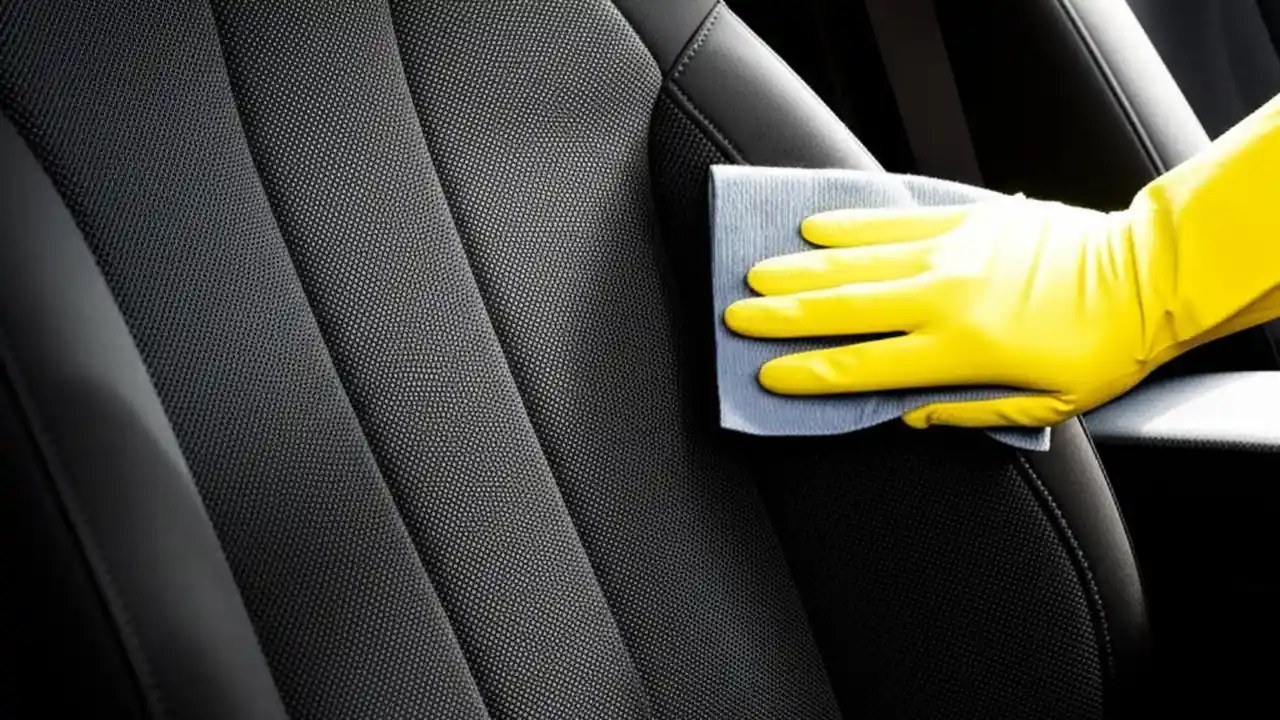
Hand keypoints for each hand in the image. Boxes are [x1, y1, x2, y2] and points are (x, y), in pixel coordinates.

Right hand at [723, 197, 1174, 428]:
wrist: (1144, 276)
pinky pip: (894, 219)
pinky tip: (813, 226)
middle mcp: (943, 298)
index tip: (766, 373)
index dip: (808, 374)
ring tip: (755, 272)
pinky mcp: (965, 218)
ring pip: (858, 261)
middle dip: (782, 315)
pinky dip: (850, 224)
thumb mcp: (1037, 406)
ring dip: (801, 269)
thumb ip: (962, 411)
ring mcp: (950, 252)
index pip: (861, 367)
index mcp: (958, 352)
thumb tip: (903, 412)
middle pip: (844, 308)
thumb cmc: (1096, 350)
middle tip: (736, 316)